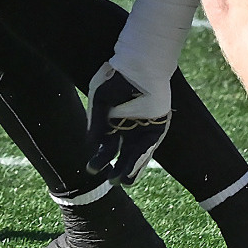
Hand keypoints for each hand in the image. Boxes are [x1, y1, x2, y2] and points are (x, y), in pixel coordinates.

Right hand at [85, 63, 171, 184]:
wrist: (139, 65)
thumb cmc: (116, 79)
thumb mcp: (100, 101)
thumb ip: (96, 123)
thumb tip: (91, 145)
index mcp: (110, 122)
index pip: (106, 147)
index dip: (100, 159)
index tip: (92, 168)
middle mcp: (126, 128)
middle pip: (121, 154)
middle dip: (115, 168)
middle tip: (110, 182)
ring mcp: (142, 128)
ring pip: (136, 155)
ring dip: (130, 169)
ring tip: (122, 182)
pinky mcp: (156, 126)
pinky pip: (149, 147)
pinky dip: (142, 159)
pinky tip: (135, 170)